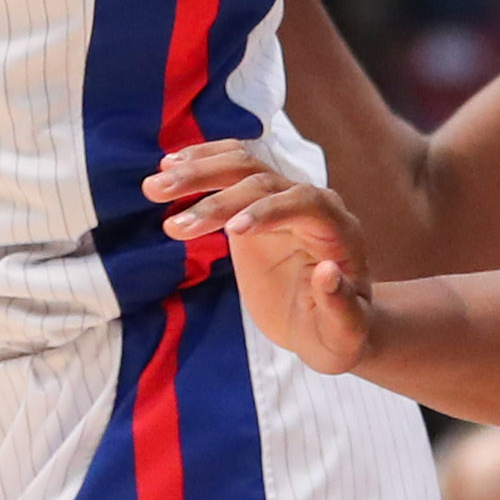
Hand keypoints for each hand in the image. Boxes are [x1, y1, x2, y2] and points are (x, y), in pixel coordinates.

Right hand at [179, 148, 380, 376]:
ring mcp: (280, 200)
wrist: (326, 325)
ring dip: (199, 171)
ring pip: (242, 166)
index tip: (232, 233)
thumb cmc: (338, 333)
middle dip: (218, 194)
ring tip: (154, 187)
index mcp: (336, 230)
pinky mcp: (253, 206)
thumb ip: (340, 306)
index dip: (269, 211)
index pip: (305, 203)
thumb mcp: (344, 332)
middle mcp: (311, 205)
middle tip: (174, 220)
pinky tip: (167, 170)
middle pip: (265, 179)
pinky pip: (229, 173)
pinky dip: (200, 166)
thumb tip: (326, 273)